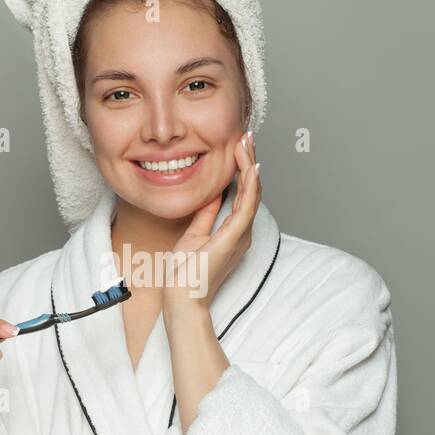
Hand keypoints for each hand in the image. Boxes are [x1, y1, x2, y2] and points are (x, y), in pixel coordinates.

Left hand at [162, 130, 260, 311]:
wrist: (182, 298)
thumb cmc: (185, 274)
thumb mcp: (194, 234)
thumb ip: (206, 214)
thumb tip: (212, 193)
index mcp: (233, 232)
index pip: (242, 194)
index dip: (243, 169)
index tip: (238, 147)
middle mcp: (242, 232)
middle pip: (251, 190)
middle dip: (249, 161)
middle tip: (246, 136)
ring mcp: (241, 235)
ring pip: (252, 194)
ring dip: (251, 166)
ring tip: (247, 143)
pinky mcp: (234, 238)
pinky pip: (246, 207)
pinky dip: (250, 185)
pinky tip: (250, 167)